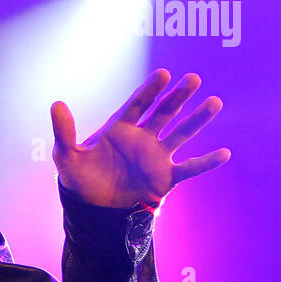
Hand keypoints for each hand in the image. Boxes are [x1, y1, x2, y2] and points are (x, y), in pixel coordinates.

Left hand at [50, 69, 229, 208]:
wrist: (92, 207)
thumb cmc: (79, 177)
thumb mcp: (66, 155)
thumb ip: (64, 131)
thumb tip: (56, 104)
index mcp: (120, 128)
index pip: (138, 104)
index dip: (150, 89)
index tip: (163, 74)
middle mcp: (142, 137)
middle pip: (163, 112)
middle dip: (178, 96)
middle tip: (193, 78)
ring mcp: (156, 156)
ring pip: (181, 134)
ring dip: (197, 119)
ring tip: (215, 102)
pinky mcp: (165, 177)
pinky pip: (189, 168)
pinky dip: (206, 162)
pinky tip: (224, 154)